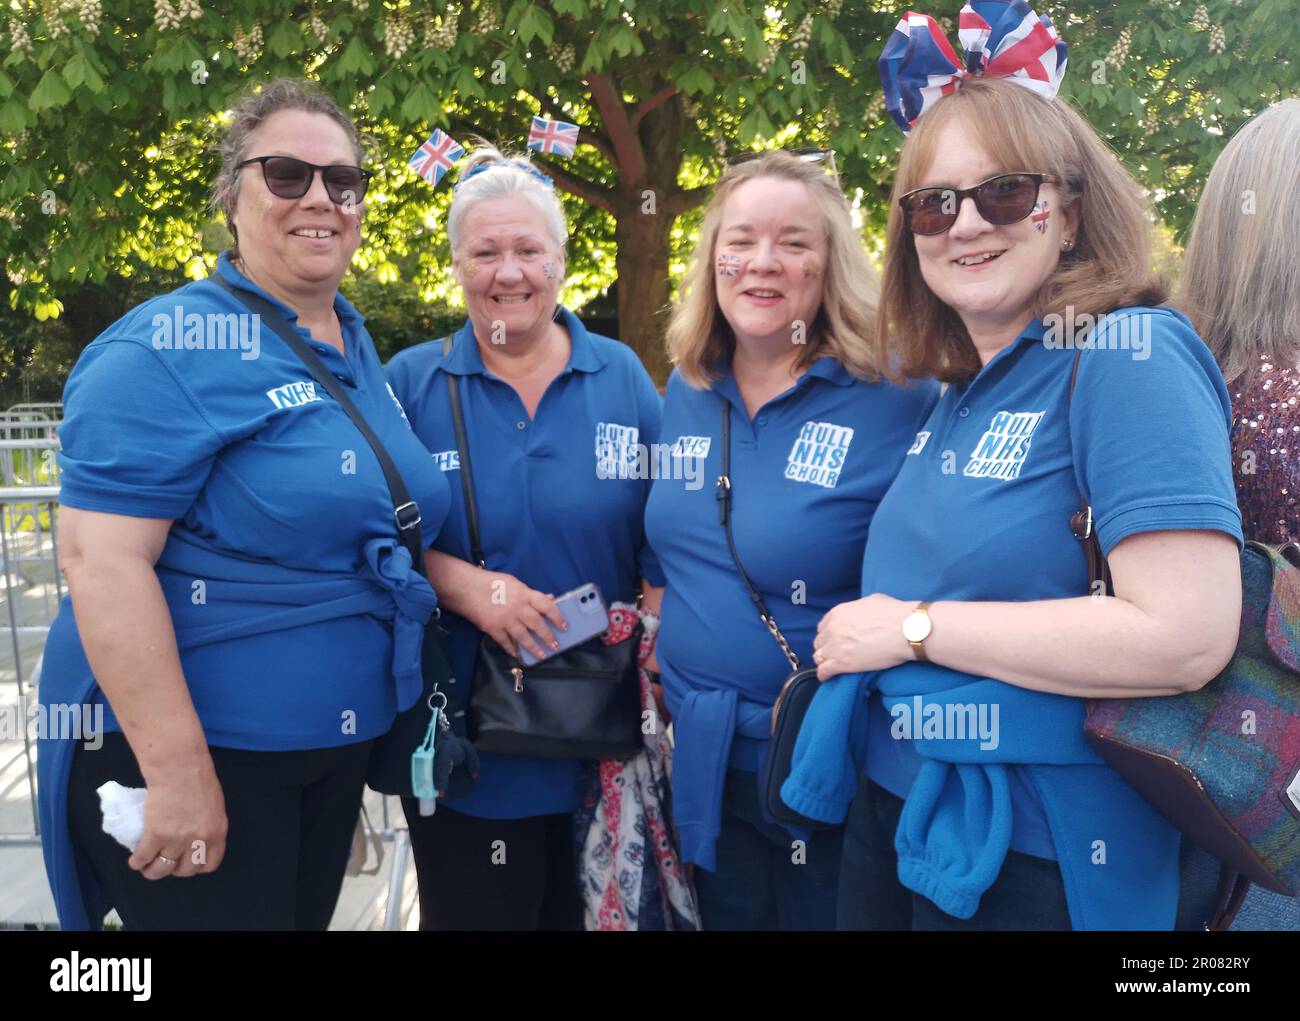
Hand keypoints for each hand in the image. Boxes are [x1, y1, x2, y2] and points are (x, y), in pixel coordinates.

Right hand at [129, 752, 227, 879]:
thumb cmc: (198, 780)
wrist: (179, 767)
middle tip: (165, 862)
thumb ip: (208, 826)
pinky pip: (144, 858)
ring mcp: (177, 840)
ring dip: (152, 871)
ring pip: (162, 869)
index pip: (209, 864)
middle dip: (174, 870)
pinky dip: (137, 862)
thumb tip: (198, 839)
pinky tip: (135, 859)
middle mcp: (199, 841)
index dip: (196, 867)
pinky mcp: (156, 835)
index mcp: (217, 833)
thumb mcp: (214, 807)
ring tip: (147, 865)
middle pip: (185, 870)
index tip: (186, 863)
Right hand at [464, 570, 566, 660]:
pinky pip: (505, 642)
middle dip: (548, 637)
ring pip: (523, 637)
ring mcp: (504, 619)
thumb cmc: (491, 583)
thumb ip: (532, 593)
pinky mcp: (492, 628)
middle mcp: (517, 607)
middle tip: (555, 645)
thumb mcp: (514, 583)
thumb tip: (549, 599)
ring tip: (542, 655)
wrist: (465, 587)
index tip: (564, 626)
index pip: (546, 606)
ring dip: (534, 647)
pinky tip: (518, 654)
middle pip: (537, 624)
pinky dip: (512, 649)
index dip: (558, 617)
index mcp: (524, 594)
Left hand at [813, 594, 913, 680]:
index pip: (823, 627)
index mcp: (838, 612)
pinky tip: (829, 677)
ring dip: (825, 661)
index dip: (829, 634)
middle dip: (827, 647)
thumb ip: (857, 609)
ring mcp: (836, 646)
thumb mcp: (871, 601)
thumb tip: (859, 614)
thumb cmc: (894, 614)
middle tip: (837, 653)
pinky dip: (825, 675)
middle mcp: (833, 628)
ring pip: (819, 657)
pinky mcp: (843, 664)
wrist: (906, 630)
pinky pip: (824, 671)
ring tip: (833, 666)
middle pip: (819, 642)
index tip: (836, 640)